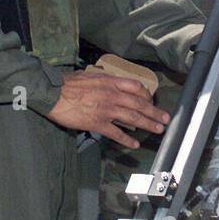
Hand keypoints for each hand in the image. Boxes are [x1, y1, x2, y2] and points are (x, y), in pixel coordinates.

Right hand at [46, 71, 169, 149]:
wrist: (53, 93)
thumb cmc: (67, 83)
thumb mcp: (90, 75)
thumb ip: (103, 80)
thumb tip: (109, 82)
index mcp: (110, 82)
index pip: (136, 87)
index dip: (146, 95)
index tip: (150, 100)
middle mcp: (112, 95)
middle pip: (139, 104)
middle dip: (154, 112)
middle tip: (165, 118)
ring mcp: (106, 110)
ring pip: (132, 118)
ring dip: (148, 124)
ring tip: (158, 129)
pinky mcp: (97, 123)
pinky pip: (116, 133)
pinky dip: (127, 139)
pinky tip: (134, 144)